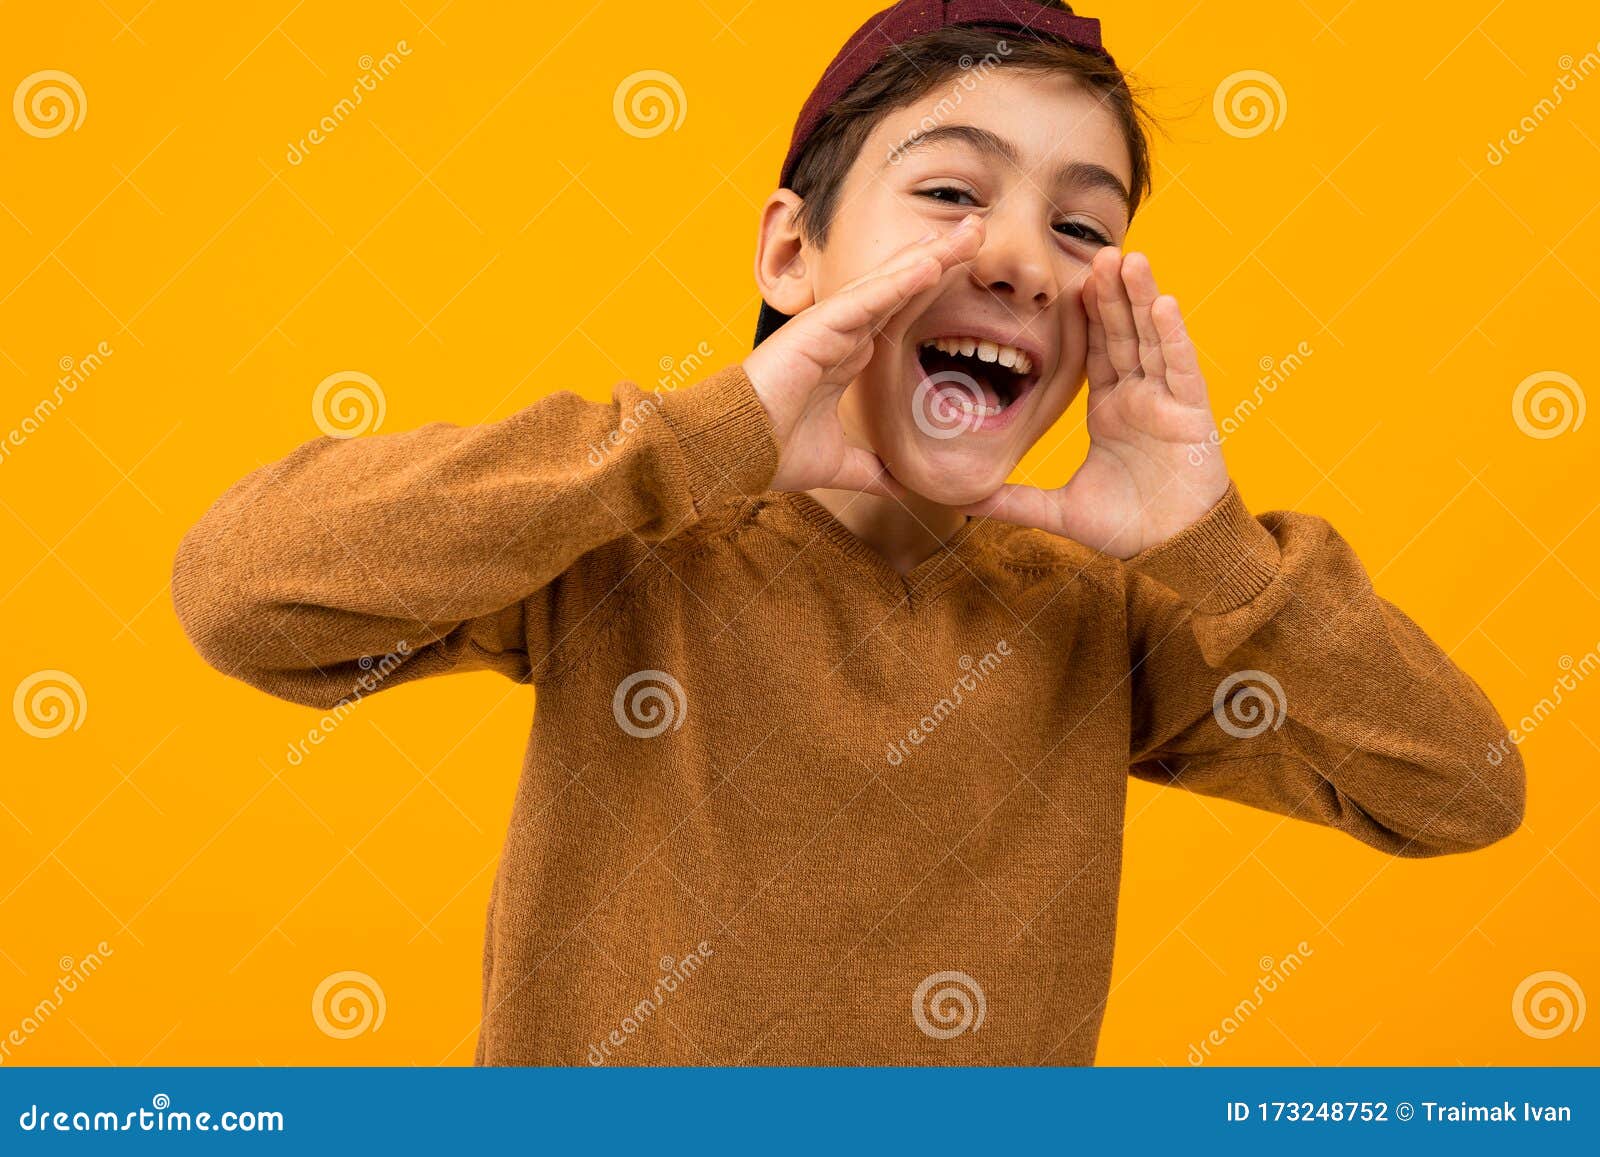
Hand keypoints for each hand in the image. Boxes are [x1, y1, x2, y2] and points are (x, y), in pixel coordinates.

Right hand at [744, 215, 984, 494]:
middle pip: (902, 288)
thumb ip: (873, 471)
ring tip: (969, 231)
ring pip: (889, 283)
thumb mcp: (840, 465)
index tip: (967, 271)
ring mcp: (830, 327)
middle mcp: (843, 334)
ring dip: (930, 256)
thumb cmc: (773, 453)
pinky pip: (866, 299)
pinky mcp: (818, 328)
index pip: (901, 315)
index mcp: (848, 358)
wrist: (735, 453)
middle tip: (978, 230)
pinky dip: (899, 281)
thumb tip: (902, 488)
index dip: (933, 291)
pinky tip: (931, 262)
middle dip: (941, 258)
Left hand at [960, 249, 1227, 558]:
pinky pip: (1180, 367)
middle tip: (1098, 250)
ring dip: (1141, 298)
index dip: (1086, 315)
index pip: (1096, 351)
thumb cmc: (1128, 528)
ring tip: (1129, 257)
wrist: (1173, 553)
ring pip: (1152, 339)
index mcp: (1111, 410)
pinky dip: (1171, 335)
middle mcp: (1140, 397)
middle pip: (1123, 333)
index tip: (1069, 279)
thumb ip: (1013, 501)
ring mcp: (1167, 401)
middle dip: (1112, 293)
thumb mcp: (1058, 511)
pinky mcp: (1192, 413)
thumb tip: (963, 500)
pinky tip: (1164, 301)